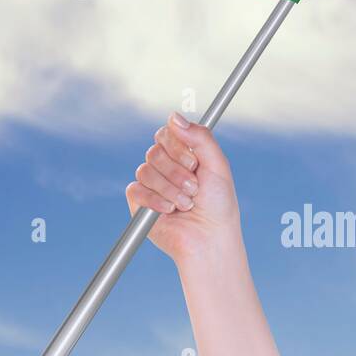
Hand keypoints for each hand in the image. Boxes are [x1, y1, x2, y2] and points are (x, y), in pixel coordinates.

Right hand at [126, 112, 240, 263]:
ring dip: (170, 189)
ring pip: (145, 170)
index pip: (166, 133)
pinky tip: (170, 211)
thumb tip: (174, 116)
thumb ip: (201, 137)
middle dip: (178, 172)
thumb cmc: (219, 205)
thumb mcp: (217, 166)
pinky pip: (136, 190)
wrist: (210, 238)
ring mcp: (151, 183)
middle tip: (194, 188)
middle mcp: (165, 165)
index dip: (178, 146)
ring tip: (186, 204)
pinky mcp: (138, 202)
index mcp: (182, 153)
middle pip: (154, 151)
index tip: (194, 162)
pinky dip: (156, 201)